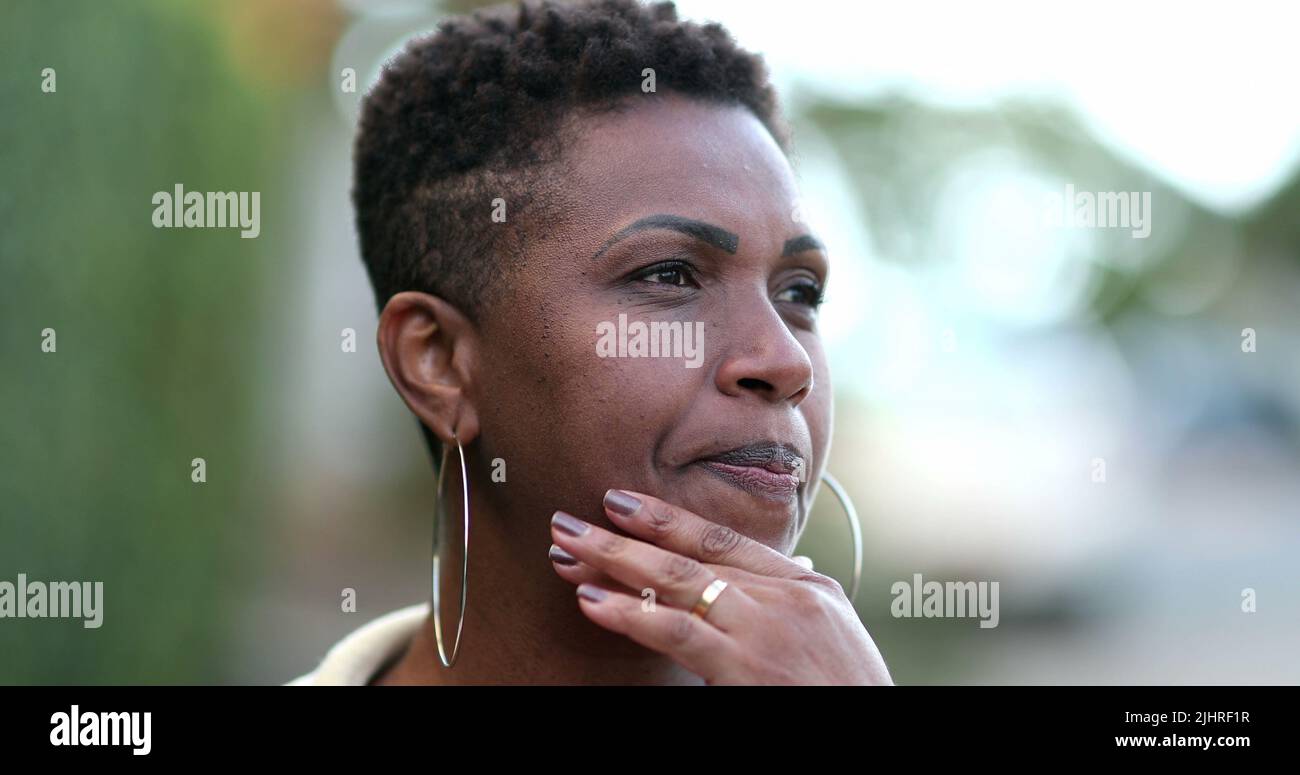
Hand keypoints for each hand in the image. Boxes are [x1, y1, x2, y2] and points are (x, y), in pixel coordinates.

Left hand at [548, 489, 892, 684]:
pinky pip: (677, 632)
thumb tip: (752, 586)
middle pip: (691, 554)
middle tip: (572, 520)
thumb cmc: (849, 696)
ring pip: (677, 583)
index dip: (667, 518)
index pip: (724, 540)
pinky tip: (596, 602)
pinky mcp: (748, 668)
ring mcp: (767, 630)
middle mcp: (787, 598)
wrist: (875, 735)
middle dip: (626, 535)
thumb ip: (788, 607)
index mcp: (808, 586)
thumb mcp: (829, 637)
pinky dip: (632, 614)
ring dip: (615, 564)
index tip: (620, 501)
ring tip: (567, 552)